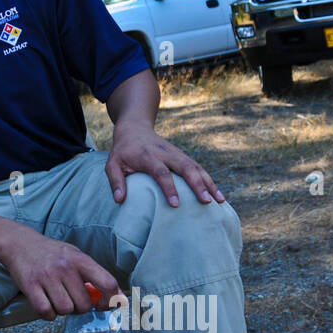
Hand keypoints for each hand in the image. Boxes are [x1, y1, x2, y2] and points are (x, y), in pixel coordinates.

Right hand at [0, 224, 119, 320]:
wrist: (19, 243)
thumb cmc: (52, 253)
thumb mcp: (76, 256)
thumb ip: (96, 276)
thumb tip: (120, 300)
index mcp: (80, 259)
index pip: (107, 282)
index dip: (110, 300)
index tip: (104, 306)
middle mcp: (65, 267)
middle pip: (84, 304)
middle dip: (80, 308)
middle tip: (72, 298)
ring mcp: (46, 276)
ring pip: (66, 310)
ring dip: (63, 310)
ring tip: (57, 298)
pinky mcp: (30, 285)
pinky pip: (46, 312)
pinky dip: (48, 314)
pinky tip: (46, 303)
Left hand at [106, 120, 222, 206]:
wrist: (135, 128)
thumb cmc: (123, 151)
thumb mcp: (113, 163)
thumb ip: (115, 180)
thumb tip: (119, 200)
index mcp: (148, 156)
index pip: (161, 173)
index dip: (169, 188)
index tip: (176, 204)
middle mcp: (166, 154)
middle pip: (185, 168)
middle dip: (197, 185)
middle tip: (206, 202)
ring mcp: (177, 154)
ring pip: (196, 167)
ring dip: (209, 183)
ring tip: (219, 200)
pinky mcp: (183, 156)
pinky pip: (198, 168)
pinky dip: (209, 180)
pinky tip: (218, 194)